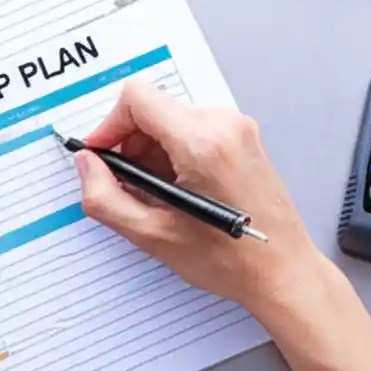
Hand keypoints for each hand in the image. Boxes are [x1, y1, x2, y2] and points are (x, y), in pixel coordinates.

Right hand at [75, 81, 326, 321]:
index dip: (109, 125)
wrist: (283, 271)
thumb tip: (87, 165)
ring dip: (152, 151)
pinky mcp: (243, 138)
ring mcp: (237, 129)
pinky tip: (178, 190)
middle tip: (127, 184)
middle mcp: (223, 125)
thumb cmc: (233, 260)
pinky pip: (193, 129)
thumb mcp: (153, 235)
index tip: (101, 153)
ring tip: (157, 195)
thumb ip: (106, 198)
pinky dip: (174, 153)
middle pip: (153, 108)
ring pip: (171, 119)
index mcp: (201, 142)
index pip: (137, 98)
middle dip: (130, 144)